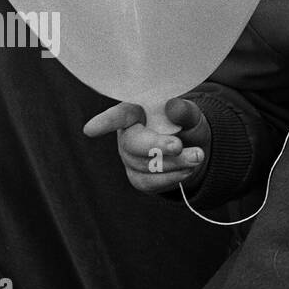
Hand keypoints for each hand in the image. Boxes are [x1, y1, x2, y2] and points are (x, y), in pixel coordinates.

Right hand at [82, 97, 210, 195]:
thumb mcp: (192, 115)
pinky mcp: (137, 177)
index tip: (90, 129)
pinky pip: (149, 182)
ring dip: (173, 163)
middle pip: (132, 143)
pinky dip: (171, 177)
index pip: (119, 115)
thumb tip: (173, 106)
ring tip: (197, 156)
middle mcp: (128, 135)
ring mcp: (130, 158)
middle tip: (178, 146)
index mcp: (137, 112)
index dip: (106, 122)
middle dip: (156, 146)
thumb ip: (184, 111)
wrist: (195, 149)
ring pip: (144, 165)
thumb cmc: (188, 125)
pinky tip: (187, 170)